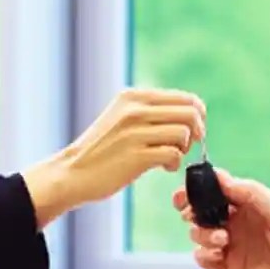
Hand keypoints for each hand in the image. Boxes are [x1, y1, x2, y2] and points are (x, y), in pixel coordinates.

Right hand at [24, 88, 205, 228]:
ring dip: (184, 149)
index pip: (186, 98)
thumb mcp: (122, 116)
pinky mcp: (136, 155)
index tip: (189, 132)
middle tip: (184, 146)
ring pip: (185, 133)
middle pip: (191, 113)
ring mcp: (135, 132)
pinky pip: (174, 154)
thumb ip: (150, 110)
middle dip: (196, 132)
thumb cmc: (102, 149)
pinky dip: (174, 163)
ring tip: (168, 157)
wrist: (72, 172)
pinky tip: (162, 167)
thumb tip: (192, 111)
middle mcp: (135, 109)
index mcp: (134, 96)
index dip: (197, 117)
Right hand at [172, 171, 269, 268]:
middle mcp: (236, 223)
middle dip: (190, 209)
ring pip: (199, 233)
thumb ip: (251, 193)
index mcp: (249, 205)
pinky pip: (203, 258)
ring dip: (202, 232)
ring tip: (222, 238)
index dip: (199, 188)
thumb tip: (221, 178)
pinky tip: (216, 253)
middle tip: (190, 213)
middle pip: (201, 210)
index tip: (187, 191)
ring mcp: (231, 246)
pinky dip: (203, 254)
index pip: (217, 190)